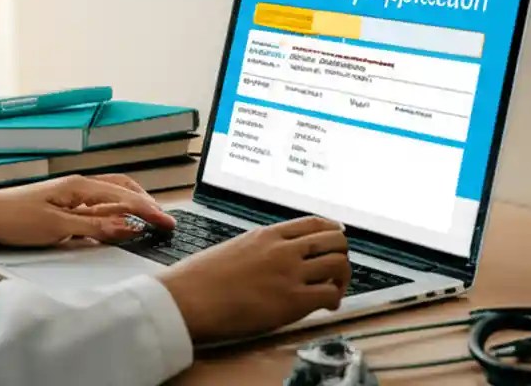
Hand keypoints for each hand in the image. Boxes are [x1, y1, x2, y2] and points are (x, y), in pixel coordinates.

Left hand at [0, 174, 176, 246]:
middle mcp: (78, 185)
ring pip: (111, 194)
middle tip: (164, 220)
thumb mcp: (57, 228)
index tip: (168, 223)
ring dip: (132, 204)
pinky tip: (118, 221)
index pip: (124, 198)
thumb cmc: (14, 218)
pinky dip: (115, 210)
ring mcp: (70, 193)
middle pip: (122, 188)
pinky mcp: (63, 203)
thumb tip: (127, 227)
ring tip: (148, 217)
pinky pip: (97, 204)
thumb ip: (95, 227)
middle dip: (146, 202)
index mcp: (80, 187)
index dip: (149, 211)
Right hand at [155, 215, 350, 343]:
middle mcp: (283, 249)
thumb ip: (259, 248)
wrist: (188, 298)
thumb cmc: (199, 277)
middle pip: (334, 240)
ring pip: (339, 264)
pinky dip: (334, 300)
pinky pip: (329, 294)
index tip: (338, 238)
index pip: (314, 223)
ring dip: (342, 278)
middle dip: (341, 255)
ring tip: (333, 291)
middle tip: (335, 271)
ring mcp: (289, 274)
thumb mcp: (234, 247)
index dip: (333, 230)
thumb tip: (271, 258)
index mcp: (267, 235)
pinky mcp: (291, 301)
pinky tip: (326, 307)